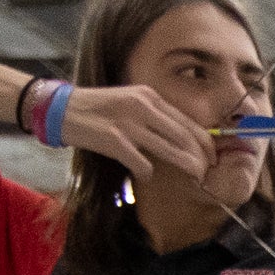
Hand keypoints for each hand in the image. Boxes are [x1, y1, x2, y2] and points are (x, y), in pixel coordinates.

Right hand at [58, 83, 217, 184]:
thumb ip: (154, 116)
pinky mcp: (114, 140)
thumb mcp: (130, 102)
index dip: (205, 142)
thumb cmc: (98, 109)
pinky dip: (148, 172)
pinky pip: (142, 162)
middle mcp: (142, 106)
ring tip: (194, 178)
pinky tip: (145, 174)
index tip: (213, 157)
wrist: (62, 109)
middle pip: (184, 136)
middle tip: (207, 172)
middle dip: (201, 157)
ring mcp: (128, 123)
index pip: (187, 121)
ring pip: (170, 150)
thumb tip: (181, 139)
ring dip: (185, 167)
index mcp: (149, 96)